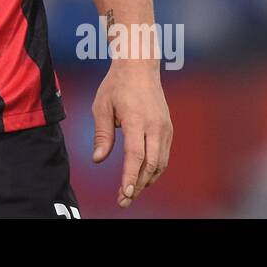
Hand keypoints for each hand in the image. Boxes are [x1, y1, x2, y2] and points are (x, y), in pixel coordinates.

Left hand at [91, 59, 172, 208]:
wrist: (139, 66)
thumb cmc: (116, 85)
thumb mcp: (102, 106)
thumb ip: (102, 135)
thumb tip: (98, 160)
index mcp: (137, 120)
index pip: (135, 156)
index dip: (130, 177)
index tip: (124, 194)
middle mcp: (155, 126)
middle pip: (150, 165)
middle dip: (138, 185)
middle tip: (124, 200)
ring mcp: (164, 128)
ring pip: (160, 163)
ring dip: (146, 180)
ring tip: (130, 191)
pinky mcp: (168, 129)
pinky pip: (163, 155)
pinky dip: (153, 169)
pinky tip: (141, 176)